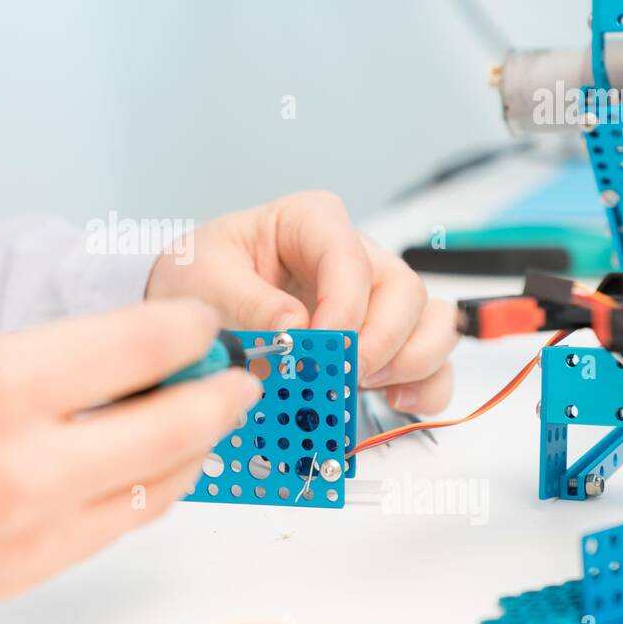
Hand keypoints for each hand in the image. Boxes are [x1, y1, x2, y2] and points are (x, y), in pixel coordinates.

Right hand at [0, 300, 260, 616]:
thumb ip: (34, 349)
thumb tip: (114, 357)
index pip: (138, 345)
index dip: (190, 330)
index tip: (205, 324)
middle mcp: (22, 461)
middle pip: (171, 424)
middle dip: (220, 395)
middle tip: (239, 380)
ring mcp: (28, 527)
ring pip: (156, 488)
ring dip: (196, 450)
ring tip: (207, 424)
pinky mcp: (24, 573)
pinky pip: (117, 531)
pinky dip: (150, 495)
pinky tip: (159, 471)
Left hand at [146, 191, 456, 412]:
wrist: (193, 303)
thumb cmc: (201, 276)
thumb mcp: (204, 279)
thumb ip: (248, 302)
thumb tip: (296, 328)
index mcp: (310, 223)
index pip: (348, 255)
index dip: (345, 303)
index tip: (323, 343)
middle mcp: (353, 257)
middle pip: (403, 290)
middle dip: (382, 339)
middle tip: (343, 375)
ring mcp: (373, 300)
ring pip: (429, 322)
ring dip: (410, 361)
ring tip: (363, 386)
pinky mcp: (381, 341)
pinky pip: (429, 361)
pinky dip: (425, 385)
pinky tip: (394, 400)